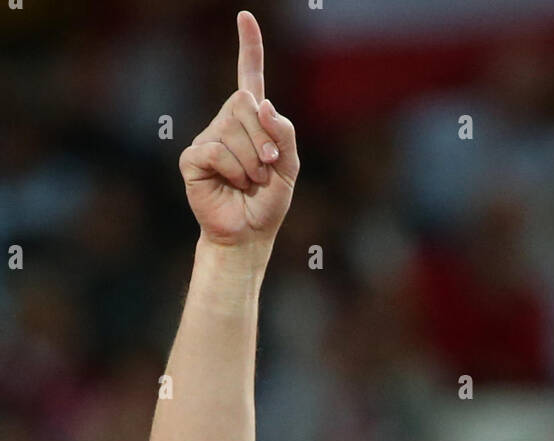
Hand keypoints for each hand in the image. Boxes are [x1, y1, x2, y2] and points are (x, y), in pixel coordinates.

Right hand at [178, 11, 298, 249]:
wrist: (248, 235)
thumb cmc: (267, 203)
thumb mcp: (289, 168)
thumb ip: (283, 133)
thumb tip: (262, 104)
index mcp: (251, 120)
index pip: (249, 76)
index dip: (249, 47)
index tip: (245, 17)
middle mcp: (226, 122)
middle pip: (246, 104)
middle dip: (264, 140)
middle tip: (265, 170)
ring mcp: (206, 136)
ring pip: (233, 131)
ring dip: (251, 164)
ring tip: (249, 183)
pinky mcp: (192, 157)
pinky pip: (217, 151)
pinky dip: (233, 171)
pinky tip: (232, 185)